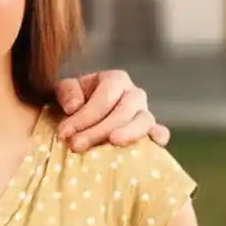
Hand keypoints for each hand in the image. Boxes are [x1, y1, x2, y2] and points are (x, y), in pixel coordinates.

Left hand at [54, 70, 170, 151]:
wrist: (89, 113)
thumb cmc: (78, 100)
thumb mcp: (66, 89)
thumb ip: (67, 92)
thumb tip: (74, 107)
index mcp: (115, 79)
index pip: (104, 97)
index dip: (84, 116)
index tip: (64, 133)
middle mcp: (133, 94)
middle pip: (123, 111)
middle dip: (98, 130)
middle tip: (77, 145)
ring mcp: (145, 112)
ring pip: (144, 120)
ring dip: (129, 132)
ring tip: (114, 142)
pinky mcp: (151, 129)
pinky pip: (160, 131)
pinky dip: (159, 136)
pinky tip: (155, 143)